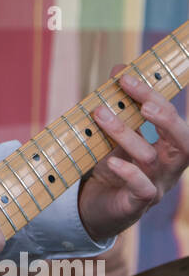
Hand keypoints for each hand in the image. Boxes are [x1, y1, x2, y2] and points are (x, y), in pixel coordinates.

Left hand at [78, 66, 188, 242]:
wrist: (95, 206)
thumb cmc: (111, 165)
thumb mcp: (115, 133)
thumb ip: (119, 105)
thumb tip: (119, 69)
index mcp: (168, 146)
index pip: (172, 117)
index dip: (153, 95)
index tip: (126, 77)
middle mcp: (169, 166)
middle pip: (181, 139)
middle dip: (162, 116)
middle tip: (140, 102)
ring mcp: (156, 186)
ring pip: (151, 158)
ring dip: (125, 133)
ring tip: (101, 115)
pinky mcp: (137, 204)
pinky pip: (142, 188)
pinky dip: (128, 172)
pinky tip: (112, 161)